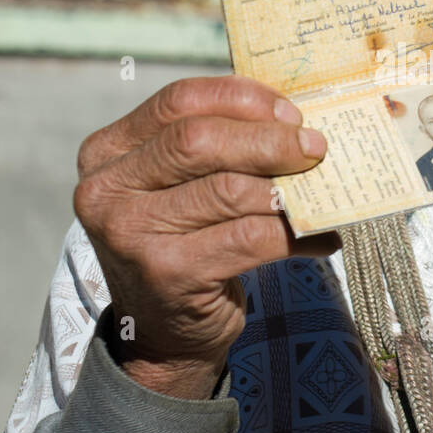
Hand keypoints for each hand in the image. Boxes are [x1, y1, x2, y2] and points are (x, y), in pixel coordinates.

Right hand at [73, 75, 337, 397]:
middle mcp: (107, 190)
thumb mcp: (179, 186)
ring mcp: (132, 234)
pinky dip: (297, 235)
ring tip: (326, 193)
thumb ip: (217, 145)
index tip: (289, 111)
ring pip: (231, 190)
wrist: (162, 334)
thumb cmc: (183, 242)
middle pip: (200, 142)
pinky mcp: (169, 273)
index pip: (179, 102)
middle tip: (316, 148)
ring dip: (289, 191)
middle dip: (269, 140)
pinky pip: (251, 238)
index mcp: (107, 152)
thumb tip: (295, 117)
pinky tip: (322, 237)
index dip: (241, 99)